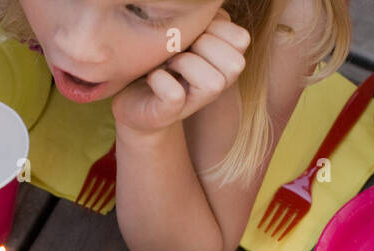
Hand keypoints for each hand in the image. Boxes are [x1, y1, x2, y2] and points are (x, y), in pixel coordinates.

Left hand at [113, 10, 248, 134]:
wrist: (131, 97)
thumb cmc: (161, 58)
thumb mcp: (188, 33)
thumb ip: (206, 22)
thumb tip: (210, 13)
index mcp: (224, 63)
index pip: (242, 40)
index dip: (217, 27)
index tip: (194, 31)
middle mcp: (216, 86)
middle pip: (235, 63)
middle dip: (203, 44)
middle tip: (178, 48)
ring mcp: (193, 104)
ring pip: (213, 83)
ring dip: (185, 63)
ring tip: (167, 62)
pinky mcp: (168, 114)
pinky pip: (174, 94)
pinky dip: (161, 80)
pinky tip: (153, 77)